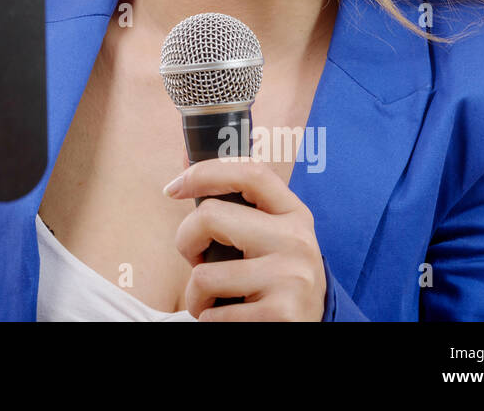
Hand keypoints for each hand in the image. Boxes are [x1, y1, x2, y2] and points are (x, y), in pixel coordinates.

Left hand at [164, 156, 325, 320]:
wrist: (309, 328)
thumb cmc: (274, 277)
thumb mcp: (267, 235)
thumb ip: (233, 203)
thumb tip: (187, 156)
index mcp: (293, 213)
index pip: (250, 172)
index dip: (204, 172)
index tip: (174, 188)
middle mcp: (297, 241)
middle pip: (210, 217)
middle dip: (186, 242)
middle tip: (197, 261)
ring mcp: (292, 278)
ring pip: (204, 274)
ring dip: (195, 294)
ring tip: (213, 299)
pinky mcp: (282, 314)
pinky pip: (214, 314)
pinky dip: (209, 319)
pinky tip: (227, 317)